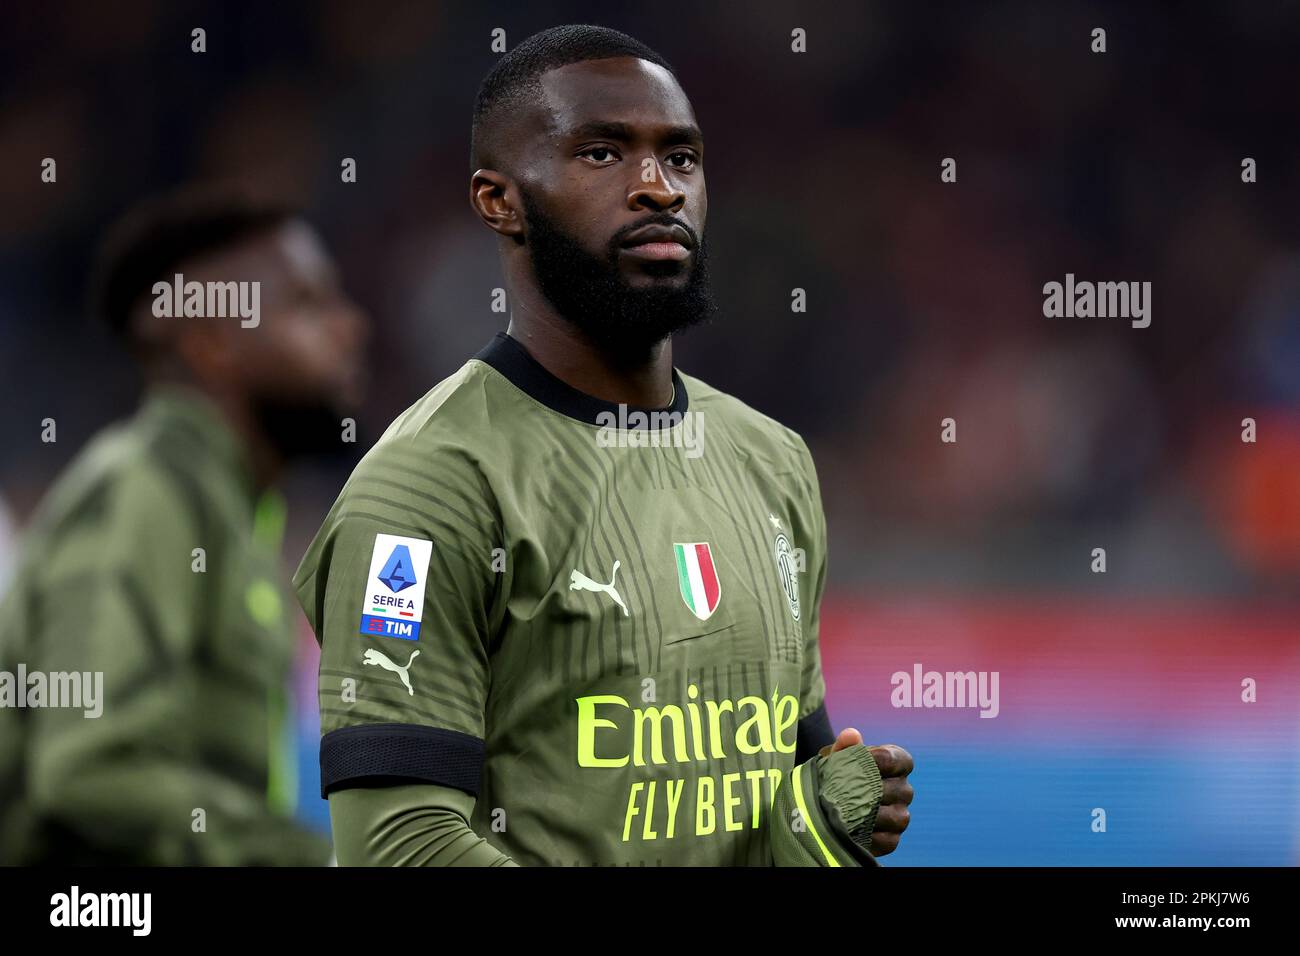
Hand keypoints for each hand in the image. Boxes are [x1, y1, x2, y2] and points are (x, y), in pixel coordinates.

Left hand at [820, 730, 913, 856]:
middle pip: (901, 790)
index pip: (901, 760)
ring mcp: (900, 815)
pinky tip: (853, 831)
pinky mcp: (891, 839)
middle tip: (850, 790)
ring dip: (873, 815)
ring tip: (849, 811)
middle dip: (875, 789)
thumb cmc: (835, 775)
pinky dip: (870, 837)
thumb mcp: (835, 759)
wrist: (825, 804)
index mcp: (894, 764)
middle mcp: (903, 789)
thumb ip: (843, 746)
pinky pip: (888, 840)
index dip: (883, 759)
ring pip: (898, 817)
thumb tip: (852, 735)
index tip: (863, 759)